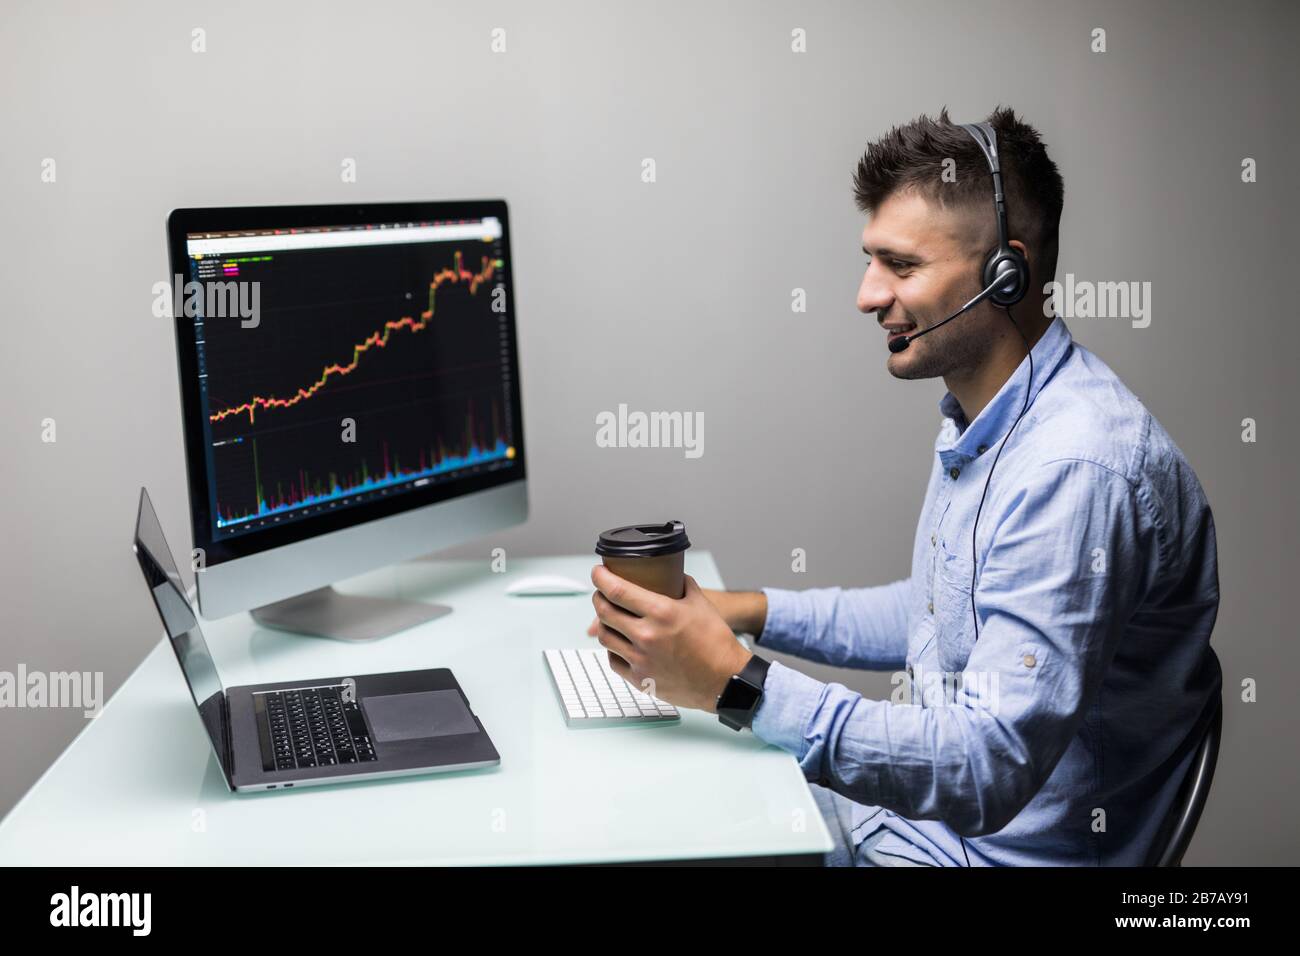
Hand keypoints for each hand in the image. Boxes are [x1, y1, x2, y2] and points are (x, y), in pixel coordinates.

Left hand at [588, 565, 751, 712]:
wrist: (725, 680)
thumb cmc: (715, 642)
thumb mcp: (701, 603)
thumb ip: (681, 585)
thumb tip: (668, 575)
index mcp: (662, 613)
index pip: (617, 590)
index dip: (600, 577)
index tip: (598, 572)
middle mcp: (647, 636)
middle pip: (604, 611)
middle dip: (598, 597)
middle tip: (601, 593)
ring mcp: (641, 660)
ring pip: (605, 637)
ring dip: (603, 623)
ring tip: (610, 617)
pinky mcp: (640, 680)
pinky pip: (614, 660)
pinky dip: (613, 648)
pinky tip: (620, 642)